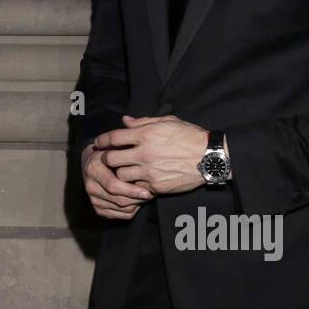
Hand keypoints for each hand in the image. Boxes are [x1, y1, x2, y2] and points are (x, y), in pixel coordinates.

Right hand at [82, 141, 152, 220]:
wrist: (93, 161)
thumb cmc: (110, 153)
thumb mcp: (116, 148)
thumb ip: (126, 157)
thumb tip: (144, 167)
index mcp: (93, 169)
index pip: (113, 186)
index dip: (132, 191)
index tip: (147, 191)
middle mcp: (90, 186)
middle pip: (118, 200)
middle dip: (137, 199)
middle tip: (151, 194)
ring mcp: (93, 199)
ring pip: (121, 209)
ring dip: (136, 204)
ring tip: (145, 195)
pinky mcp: (98, 208)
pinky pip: (120, 215)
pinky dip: (132, 210)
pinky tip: (137, 200)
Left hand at [92, 114, 209, 195]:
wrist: (208, 157)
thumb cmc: (189, 136)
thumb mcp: (167, 122)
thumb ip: (143, 122)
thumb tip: (125, 121)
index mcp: (146, 134)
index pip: (113, 137)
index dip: (102, 140)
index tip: (99, 143)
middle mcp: (144, 153)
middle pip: (112, 159)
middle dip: (108, 158)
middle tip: (110, 158)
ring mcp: (149, 171)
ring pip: (122, 175)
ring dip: (121, 173)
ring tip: (126, 170)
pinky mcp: (156, 186)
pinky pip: (137, 186)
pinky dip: (136, 183)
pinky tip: (141, 179)